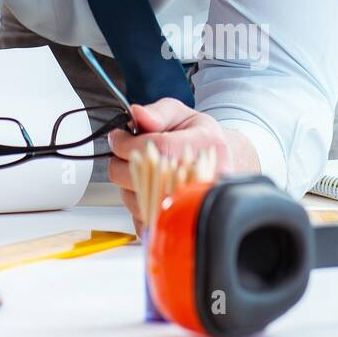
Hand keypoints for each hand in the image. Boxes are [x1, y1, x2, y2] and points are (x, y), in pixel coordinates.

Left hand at [106, 99, 259, 226]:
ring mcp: (195, 204)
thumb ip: (157, 113)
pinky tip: (146, 189)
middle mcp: (203, 176)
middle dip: (123, 164)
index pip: (158, 147)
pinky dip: (138, 205)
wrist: (220, 162)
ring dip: (127, 186)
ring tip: (137, 171)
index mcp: (204, 143)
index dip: (129, 143)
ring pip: (141, 203)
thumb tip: (137, 114)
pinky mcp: (182, 223)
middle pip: (147, 178)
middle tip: (123, 153)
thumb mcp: (180, 114)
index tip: (117, 138)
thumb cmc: (198, 137)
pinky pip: (147, 221)